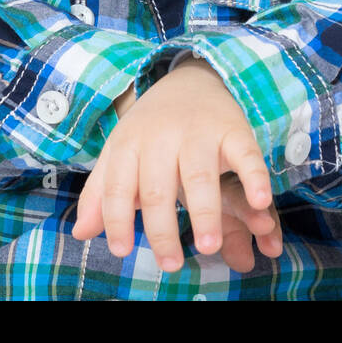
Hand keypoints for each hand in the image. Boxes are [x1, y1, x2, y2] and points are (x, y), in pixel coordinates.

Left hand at [72, 58, 273, 273]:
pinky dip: (254, 178)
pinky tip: (261, 202)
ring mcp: (199, 131)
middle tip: (171, 264)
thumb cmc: (152, 129)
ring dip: (204, 213)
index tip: (122, 252)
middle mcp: (162, 136)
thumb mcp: (121, 153)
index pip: (116, 186)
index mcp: (129, 143)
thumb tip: (80, 233)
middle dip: (162, 228)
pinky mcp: (233, 128)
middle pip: (157, 187)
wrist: (192, 78)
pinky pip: (245, 153)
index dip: (117, 220)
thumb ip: (101, 193)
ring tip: (208, 247)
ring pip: (198, 174)